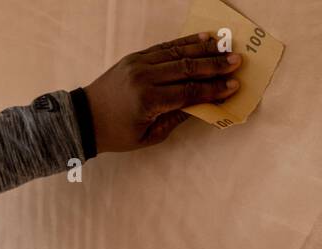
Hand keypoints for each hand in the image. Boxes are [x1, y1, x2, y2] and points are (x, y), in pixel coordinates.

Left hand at [82, 33, 241, 151]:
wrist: (84, 117)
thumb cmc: (116, 134)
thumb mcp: (148, 137)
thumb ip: (175, 119)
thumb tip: (202, 105)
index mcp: (148, 101)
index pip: (188, 92)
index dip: (213, 89)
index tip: (233, 86)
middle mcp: (145, 77)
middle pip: (187, 68)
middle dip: (214, 65)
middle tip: (237, 62)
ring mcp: (139, 63)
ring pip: (177, 53)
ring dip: (204, 49)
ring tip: (226, 46)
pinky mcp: (136, 57)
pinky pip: (165, 47)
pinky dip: (185, 42)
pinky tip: (203, 38)